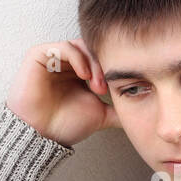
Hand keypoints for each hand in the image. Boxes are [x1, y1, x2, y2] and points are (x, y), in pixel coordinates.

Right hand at [5, 38, 119, 147]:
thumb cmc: (64, 125)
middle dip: (104, 66)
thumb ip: (118, 110)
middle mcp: (66, 63)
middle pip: (93, 49)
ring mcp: (53, 57)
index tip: (117, 89)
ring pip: (81, 45)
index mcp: (79, 72)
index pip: (100, 57)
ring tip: (96, 86)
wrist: (40, 135)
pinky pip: (63, 46)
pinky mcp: (39, 55)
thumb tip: (141, 112)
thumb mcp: (100, 115)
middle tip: (105, 89)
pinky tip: (84, 76)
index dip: (111, 69)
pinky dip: (78, 58)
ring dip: (93, 64)